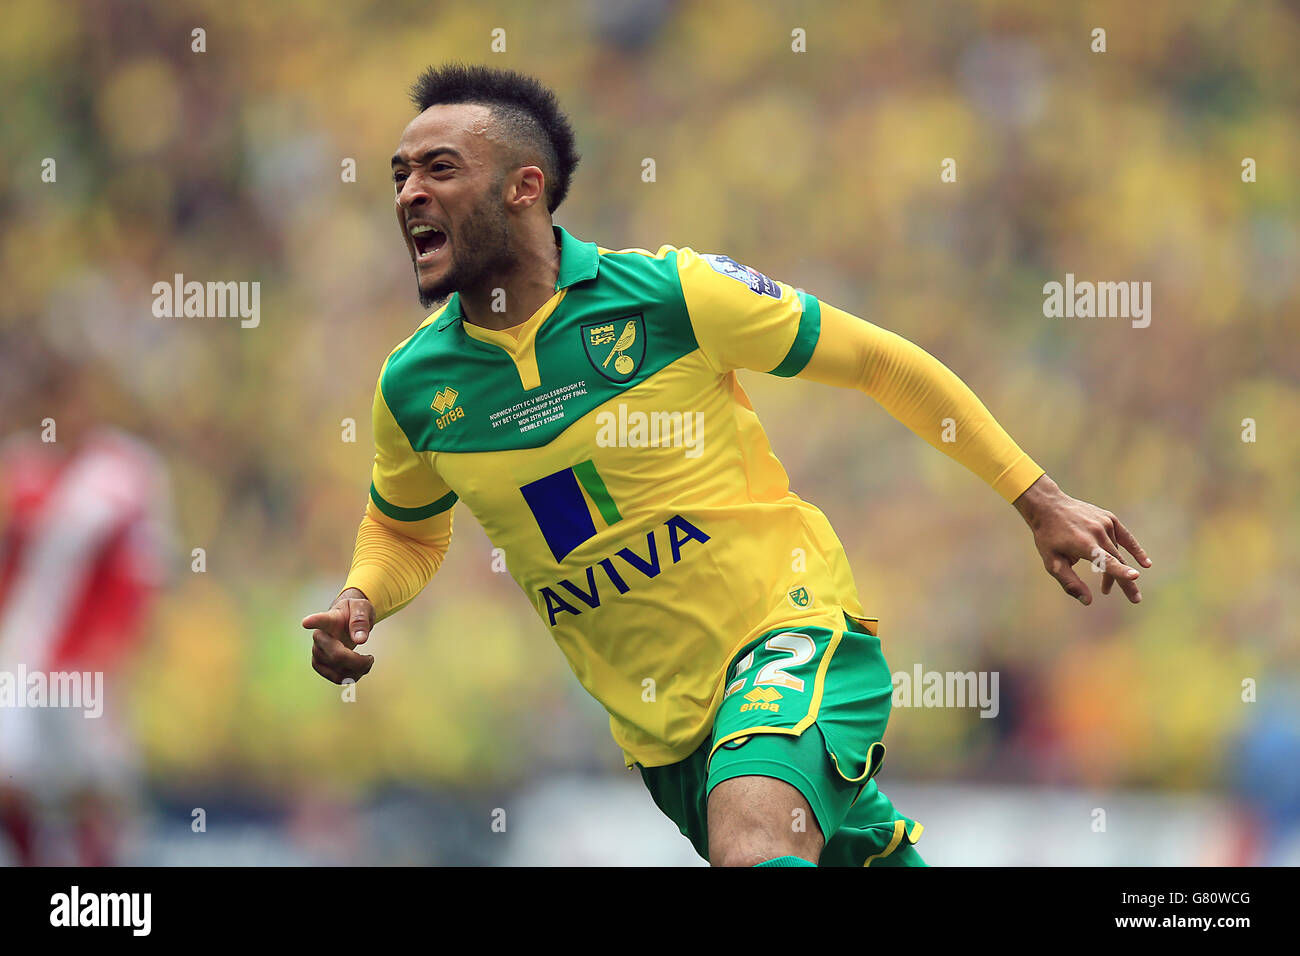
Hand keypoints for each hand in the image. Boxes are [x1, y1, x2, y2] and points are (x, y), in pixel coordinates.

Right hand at [302, 588, 375, 682]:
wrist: (345, 619)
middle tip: (371, 658)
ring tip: (366, 661)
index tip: (306, 622)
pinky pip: (337, 678)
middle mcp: (319, 637)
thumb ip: (361, 621)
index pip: (319, 620)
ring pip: (338, 672)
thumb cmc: (353, 612)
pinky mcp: (320, 665)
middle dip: (358, 662)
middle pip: (337, 656)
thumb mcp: (361, 608)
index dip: (313, 622)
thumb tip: (360, 640)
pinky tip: (359, 668)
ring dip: (358, 671)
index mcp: (328, 619)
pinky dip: (353, 677)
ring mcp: (317, 653)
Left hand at [1013, 475, 1150, 605]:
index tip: (1135, 575)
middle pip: (1117, 561)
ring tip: (1105, 587)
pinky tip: (1146, 563)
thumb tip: (1088, 601)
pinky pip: (1125, 537)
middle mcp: (1097, 532)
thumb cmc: (1048, 537)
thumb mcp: (1052, 562)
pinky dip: (1135, 550)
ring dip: (1114, 571)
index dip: (1120, 570)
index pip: (1105, 559)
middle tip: (1135, 600)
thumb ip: (1069, 582)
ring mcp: (1105, 523)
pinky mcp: (1109, 518)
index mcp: (1083, 544)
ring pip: (1117, 553)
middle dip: (1126, 582)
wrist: (1049, 506)